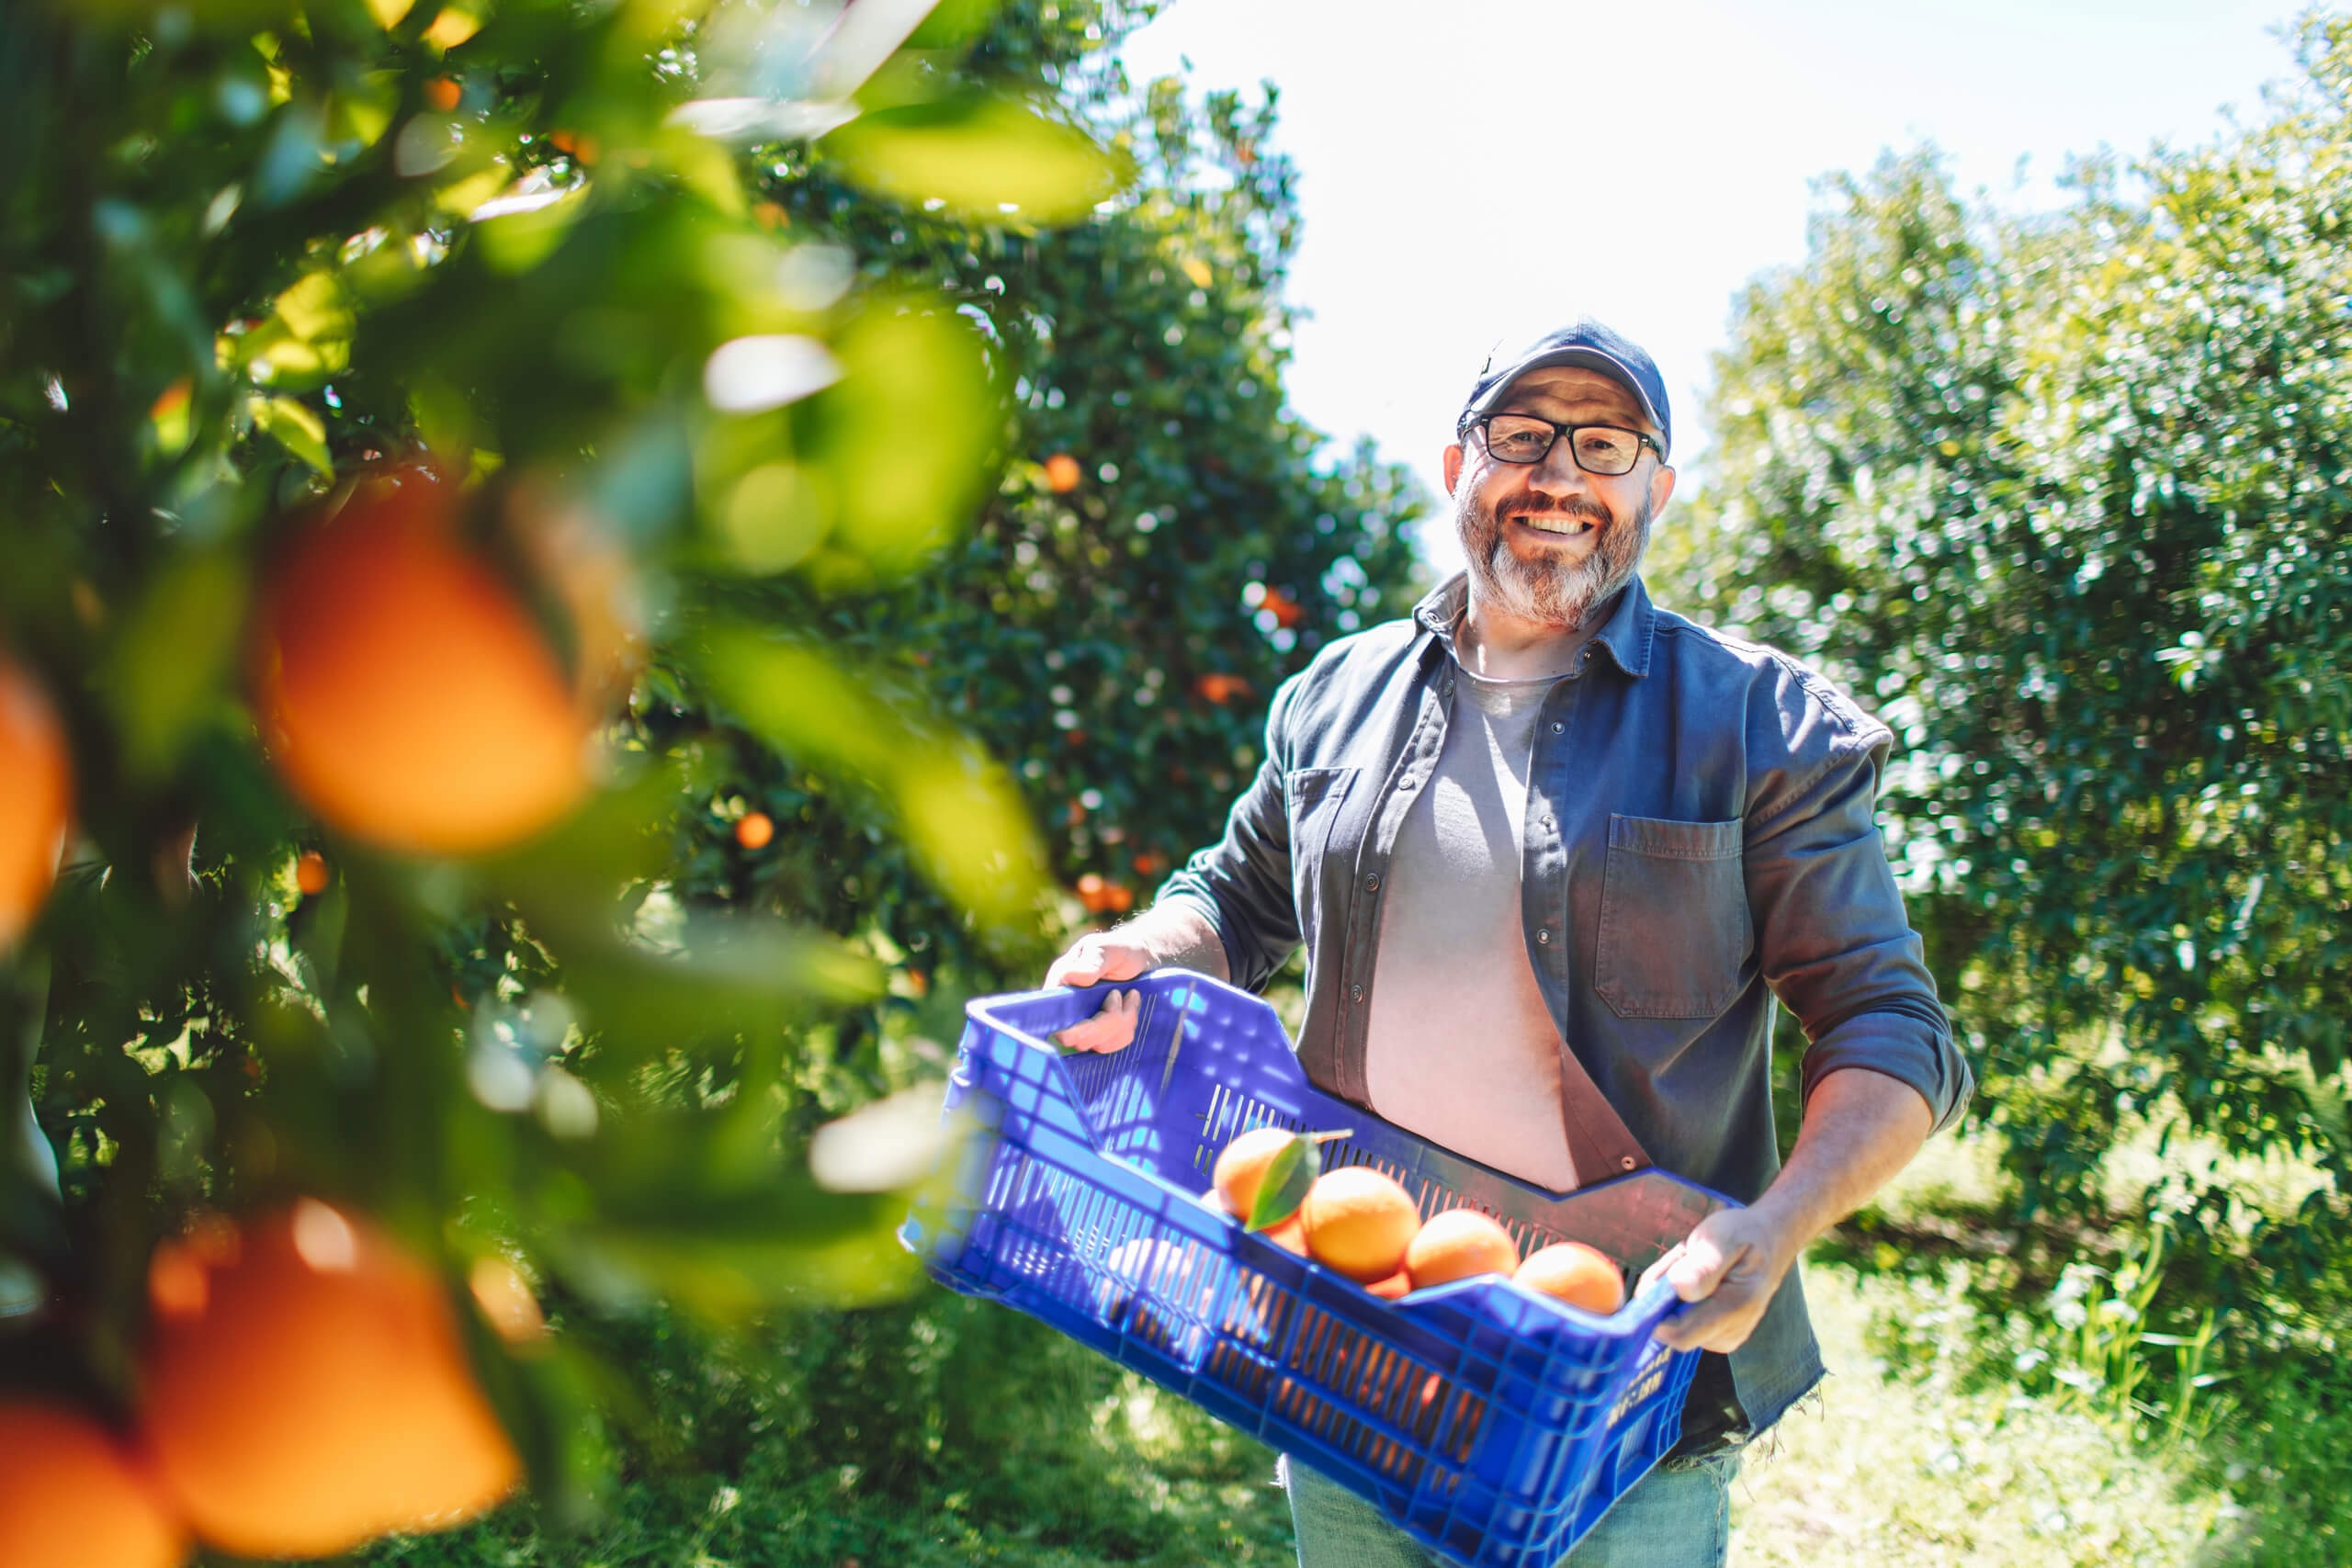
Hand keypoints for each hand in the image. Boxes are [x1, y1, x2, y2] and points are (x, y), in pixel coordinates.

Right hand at [1041, 932, 1153, 1052]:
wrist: (1142, 959)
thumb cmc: (1119, 949)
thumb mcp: (1106, 950)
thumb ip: (1091, 963)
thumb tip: (1069, 977)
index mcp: (1060, 985)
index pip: (1053, 1017)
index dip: (1070, 1027)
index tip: (1097, 1015)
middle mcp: (1066, 1009)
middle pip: (1077, 1037)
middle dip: (1106, 1021)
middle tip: (1120, 994)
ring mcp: (1082, 1024)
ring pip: (1098, 1044)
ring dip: (1121, 1022)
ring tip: (1129, 996)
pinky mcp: (1099, 1035)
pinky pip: (1112, 1045)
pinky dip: (1126, 1028)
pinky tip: (1130, 1007)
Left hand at [1644, 1205, 1799, 1353]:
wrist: (1768, 1242)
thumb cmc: (1743, 1235)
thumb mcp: (1721, 1238)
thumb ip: (1702, 1266)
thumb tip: (1679, 1289)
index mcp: (1735, 1309)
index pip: (1679, 1334)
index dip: (1657, 1306)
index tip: (1670, 1266)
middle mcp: (1731, 1332)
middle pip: (1670, 1328)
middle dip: (1663, 1293)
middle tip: (1682, 1256)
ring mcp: (1724, 1337)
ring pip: (1673, 1325)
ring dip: (1670, 1294)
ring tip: (1692, 1262)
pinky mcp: (1717, 1336)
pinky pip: (1681, 1324)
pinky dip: (1677, 1300)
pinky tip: (1694, 1278)